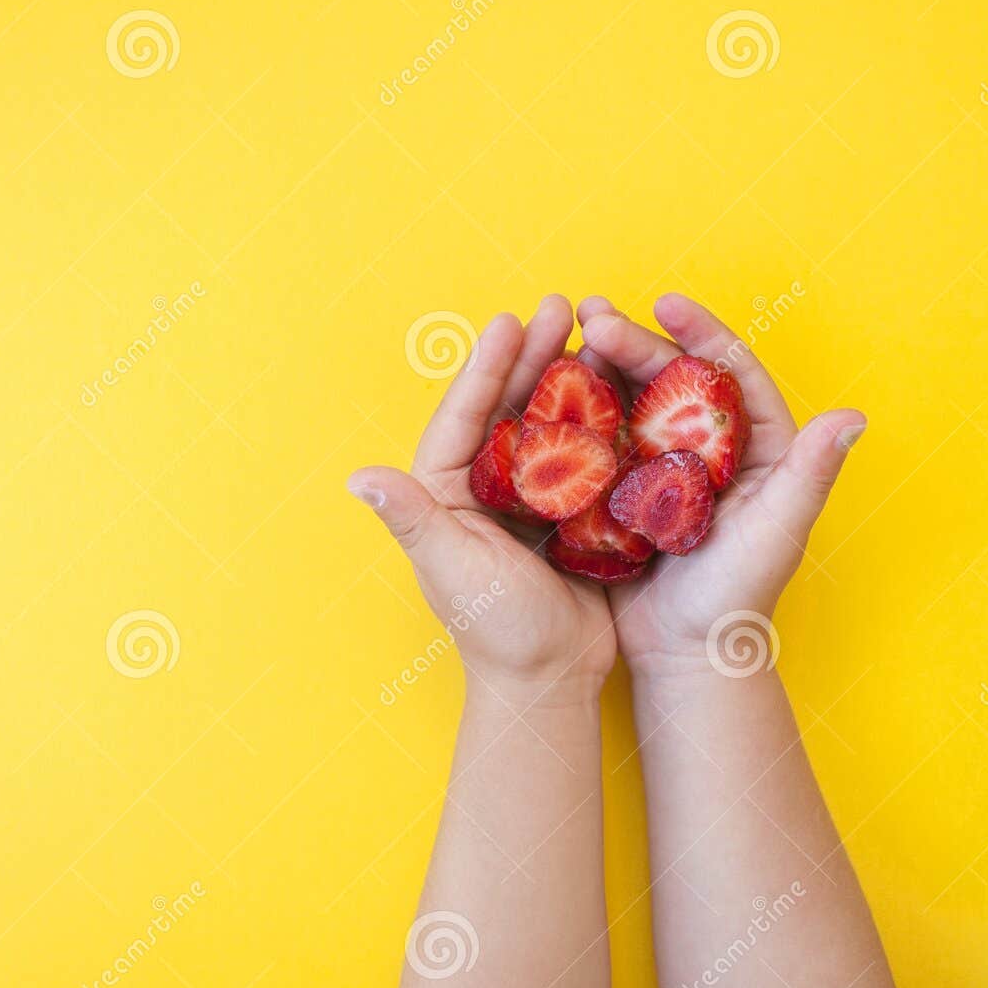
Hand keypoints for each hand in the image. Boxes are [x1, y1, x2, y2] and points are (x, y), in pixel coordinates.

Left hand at [348, 297, 616, 695]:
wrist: (550, 681)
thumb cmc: (496, 631)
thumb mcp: (452, 569)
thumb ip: (411, 518)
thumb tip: (358, 477)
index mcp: (445, 493)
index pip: (464, 416)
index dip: (485, 368)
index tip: (509, 321)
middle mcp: (484, 487)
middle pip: (509, 407)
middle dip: (534, 356)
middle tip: (562, 306)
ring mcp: (528, 498)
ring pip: (550, 421)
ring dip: (571, 376)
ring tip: (600, 330)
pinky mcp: (568, 512)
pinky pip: (585, 452)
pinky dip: (604, 417)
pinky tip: (629, 384)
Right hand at [575, 293, 865, 674]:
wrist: (685, 655)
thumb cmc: (740, 597)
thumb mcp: (778, 532)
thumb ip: (810, 473)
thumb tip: (853, 417)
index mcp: (755, 447)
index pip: (729, 372)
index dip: (700, 332)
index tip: (664, 303)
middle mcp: (706, 448)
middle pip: (670, 379)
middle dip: (633, 341)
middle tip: (593, 318)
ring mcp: (660, 467)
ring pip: (629, 401)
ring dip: (600, 366)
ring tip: (565, 337)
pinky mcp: (622, 490)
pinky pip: (598, 440)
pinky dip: (575, 413)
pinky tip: (546, 392)